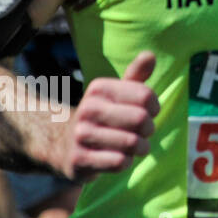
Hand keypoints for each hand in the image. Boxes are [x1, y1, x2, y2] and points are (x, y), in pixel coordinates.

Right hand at [61, 51, 158, 181]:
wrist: (62, 145)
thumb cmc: (102, 117)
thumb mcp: (116, 94)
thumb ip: (135, 76)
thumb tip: (150, 55)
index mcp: (99, 89)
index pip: (146, 95)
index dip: (155, 107)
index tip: (149, 112)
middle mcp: (87, 109)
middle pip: (141, 119)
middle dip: (149, 129)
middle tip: (143, 132)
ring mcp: (81, 135)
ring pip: (132, 143)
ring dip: (140, 148)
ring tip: (135, 146)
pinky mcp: (79, 160)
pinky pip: (119, 162)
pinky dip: (126, 162)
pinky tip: (119, 158)